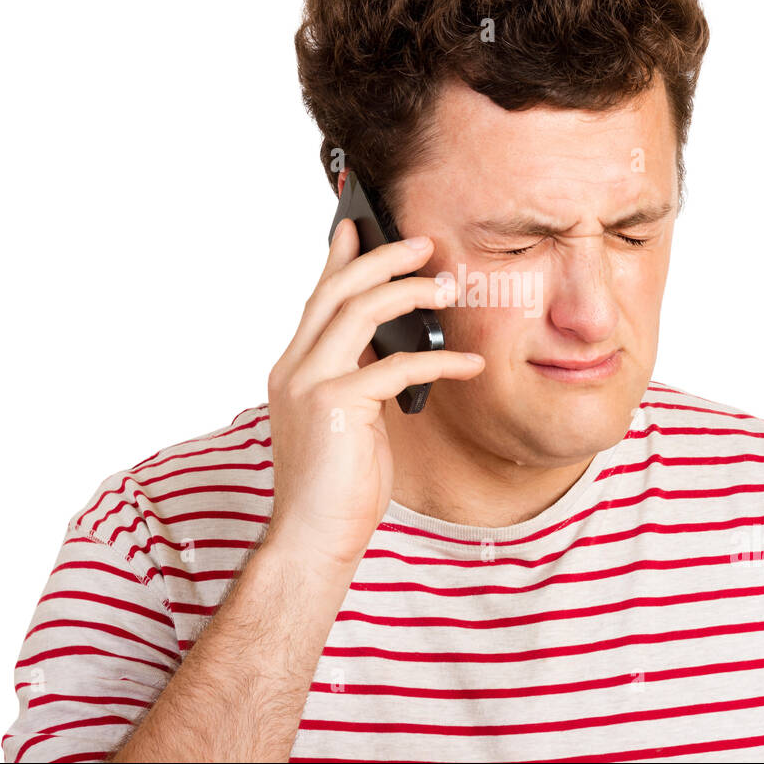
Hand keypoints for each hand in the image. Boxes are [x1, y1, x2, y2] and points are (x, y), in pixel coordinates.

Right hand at [263, 219, 482, 571]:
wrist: (312, 538)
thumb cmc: (335, 486)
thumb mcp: (346, 421)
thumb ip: (358, 379)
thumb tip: (391, 347)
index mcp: (293, 369)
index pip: (317, 299)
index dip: (338, 259)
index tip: (357, 226)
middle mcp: (294, 368)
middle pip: (337, 291)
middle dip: (381, 259)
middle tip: (422, 243)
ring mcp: (310, 384)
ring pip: (359, 311)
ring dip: (408, 292)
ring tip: (447, 287)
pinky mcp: (336, 405)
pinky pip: (396, 365)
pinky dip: (439, 360)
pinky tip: (470, 365)